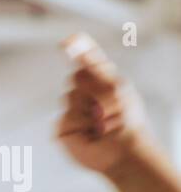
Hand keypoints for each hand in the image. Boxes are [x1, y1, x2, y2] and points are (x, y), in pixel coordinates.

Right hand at [56, 32, 155, 175]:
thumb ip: (91, 64)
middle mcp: (86, 93)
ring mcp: (73, 110)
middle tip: (107, 104)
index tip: (67, 42)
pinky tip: (90, 134)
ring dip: (88, 109)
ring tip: (101, 122)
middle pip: (75, 76)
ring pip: (69, 97)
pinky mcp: (64, 128)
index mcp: (102, 80)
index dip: (76, 47)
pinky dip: (80, 125)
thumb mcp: (114, 85)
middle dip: (92, 88)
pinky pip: (65, 118)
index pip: (87, 58)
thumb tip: (71, 41)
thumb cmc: (126, 119)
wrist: (122, 150)